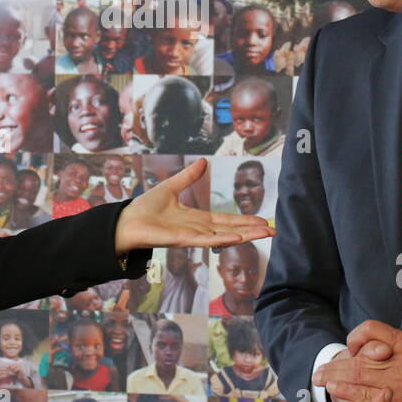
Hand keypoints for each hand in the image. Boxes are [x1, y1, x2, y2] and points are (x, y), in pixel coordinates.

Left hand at [113, 157, 273, 253]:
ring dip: (246, 235)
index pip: (226, 221)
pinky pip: (206, 240)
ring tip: (266, 234)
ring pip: (225, 236)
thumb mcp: (171, 186)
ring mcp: (192, 236)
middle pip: (231, 229)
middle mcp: (198, 229)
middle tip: (274, 231)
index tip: (262, 221)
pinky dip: (223, 239)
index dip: (244, 221)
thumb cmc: (144, 208)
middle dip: (253, 230)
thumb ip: (188, 176)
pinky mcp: (183, 240)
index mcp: (196, 219)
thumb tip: (204, 162)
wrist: (126, 221)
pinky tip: (238, 238)